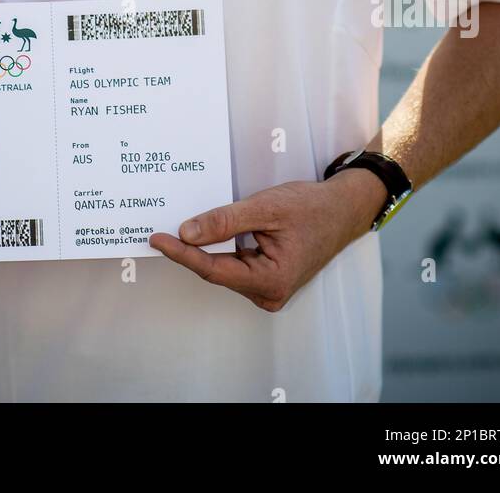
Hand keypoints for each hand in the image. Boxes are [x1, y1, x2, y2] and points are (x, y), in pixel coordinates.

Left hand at [148, 175, 383, 311]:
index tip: (157, 240)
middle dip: (189, 251)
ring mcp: (269, 289)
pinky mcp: (267, 279)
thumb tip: (187, 233)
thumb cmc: (311, 207)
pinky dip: (220, 250)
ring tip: (176, 232)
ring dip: (204, 250)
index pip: (213, 269)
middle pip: (217, 271)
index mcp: (271, 280)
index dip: (182, 254)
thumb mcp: (266, 207)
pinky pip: (235, 265)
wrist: (342, 210)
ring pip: (224, 269)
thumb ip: (225, 221)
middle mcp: (269, 292)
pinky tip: (205, 234)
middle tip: (159, 231)